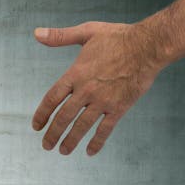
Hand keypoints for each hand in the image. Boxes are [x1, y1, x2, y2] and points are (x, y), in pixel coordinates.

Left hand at [31, 21, 166, 155]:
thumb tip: (36, 33)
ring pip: (81, 127)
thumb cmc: (118, 37)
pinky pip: (105, 129)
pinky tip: (90, 152)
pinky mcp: (119, 108)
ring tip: (62, 151)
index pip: (52, 98)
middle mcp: (86, 90)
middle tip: (46, 145)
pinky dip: (97, 142)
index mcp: (76, 74)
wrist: (149, 46)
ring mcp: (103, 101)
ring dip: (70, 141)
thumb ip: (60, 36)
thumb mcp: (87, 32)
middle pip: (63, 117)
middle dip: (52, 134)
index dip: (42, 114)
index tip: (36, 126)